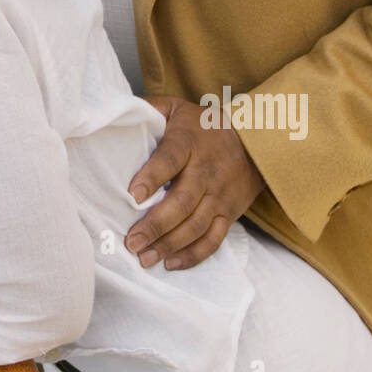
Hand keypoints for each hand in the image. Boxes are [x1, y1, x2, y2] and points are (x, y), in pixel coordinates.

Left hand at [126, 95, 265, 269]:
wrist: (255, 139)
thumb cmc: (203, 125)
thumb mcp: (177, 108)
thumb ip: (149, 109)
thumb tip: (116, 112)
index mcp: (188, 143)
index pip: (169, 159)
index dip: (151, 177)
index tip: (132, 195)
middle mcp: (205, 171)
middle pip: (182, 202)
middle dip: (156, 225)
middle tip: (131, 241)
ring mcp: (219, 195)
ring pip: (196, 226)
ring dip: (170, 245)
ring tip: (145, 257)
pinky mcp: (229, 213)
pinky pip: (213, 239)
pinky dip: (193, 255)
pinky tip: (171, 263)